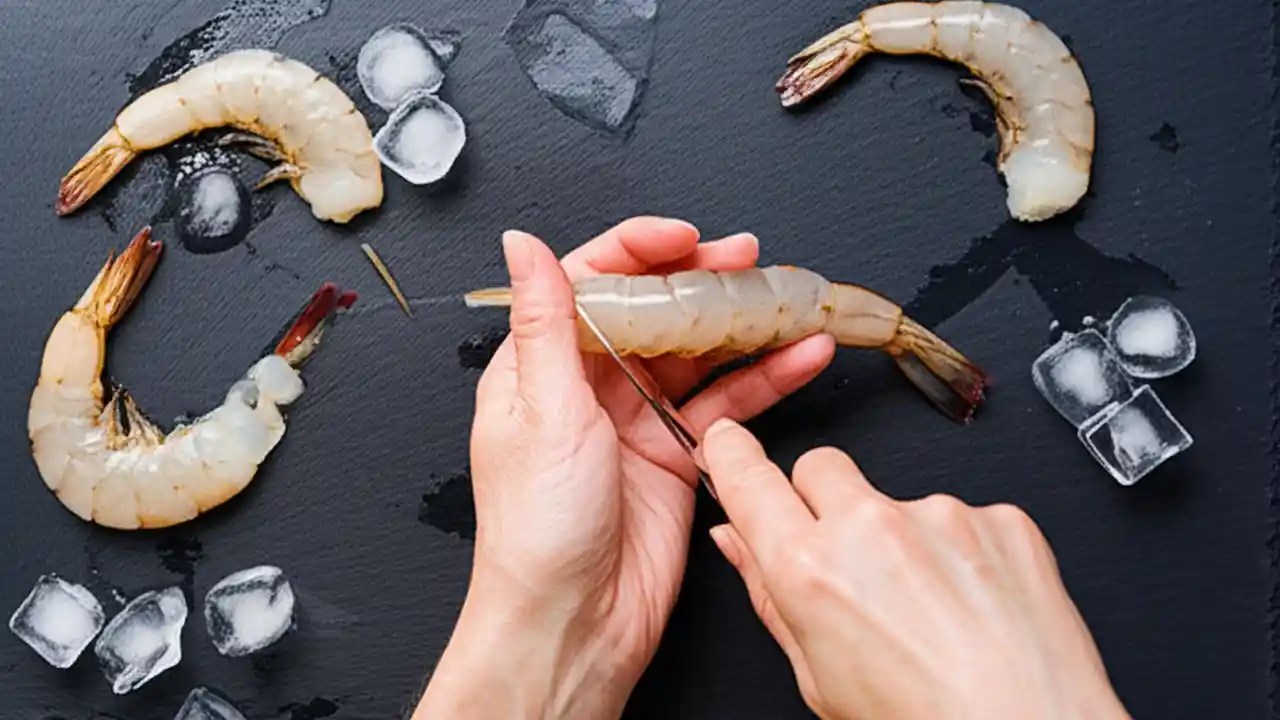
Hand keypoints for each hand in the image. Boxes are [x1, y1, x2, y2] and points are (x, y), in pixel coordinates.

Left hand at [416, 218, 834, 718]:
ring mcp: (638, 417)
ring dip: (743, 324)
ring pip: (698, 351)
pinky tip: (800, 355)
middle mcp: (590, 384)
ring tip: (787, 298)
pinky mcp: (677, 454)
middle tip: (746, 259)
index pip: (592, 282)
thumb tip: (522, 243)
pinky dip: (766, 377)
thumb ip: (544, 322)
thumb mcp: (541, 411)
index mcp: (541, 364)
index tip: (685, 240)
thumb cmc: (536, 530)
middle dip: (701, 278)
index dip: (640, 251)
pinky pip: (728, 402)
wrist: (574, 621)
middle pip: (653, 309)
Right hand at [703, 419, 1129, 719]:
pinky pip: (967, 518)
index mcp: (811, 572)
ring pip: (899, 497)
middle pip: (821, 466)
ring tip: (935, 612)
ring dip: (906, 538)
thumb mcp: (821, 679)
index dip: (733, 455)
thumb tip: (739, 543)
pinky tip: (978, 607)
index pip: (750, 480)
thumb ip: (773, 597)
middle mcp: (873, 528)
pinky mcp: (1003, 519)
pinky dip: (967, 554)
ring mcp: (943, 515)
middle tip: (850, 559)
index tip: (727, 442)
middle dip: (823, 498)